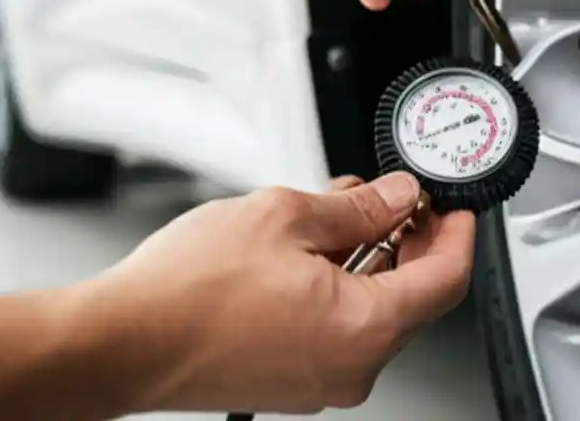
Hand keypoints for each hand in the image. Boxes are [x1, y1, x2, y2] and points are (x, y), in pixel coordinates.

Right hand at [71, 172, 474, 414]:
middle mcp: (351, 367)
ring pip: (371, 310)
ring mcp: (320, 381)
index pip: (447, 279)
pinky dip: (338, 286)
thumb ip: (358, 207)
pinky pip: (337, 328)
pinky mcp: (291, 381)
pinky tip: (312, 250)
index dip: (457, 232)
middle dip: (409, 239)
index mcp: (364, 329)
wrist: (121, 342)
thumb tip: (397, 197)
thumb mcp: (285, 216)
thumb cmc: (187, 292)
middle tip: (395, 197)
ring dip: (368, 259)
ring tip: (340, 212)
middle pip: (411, 296)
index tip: (455, 205)